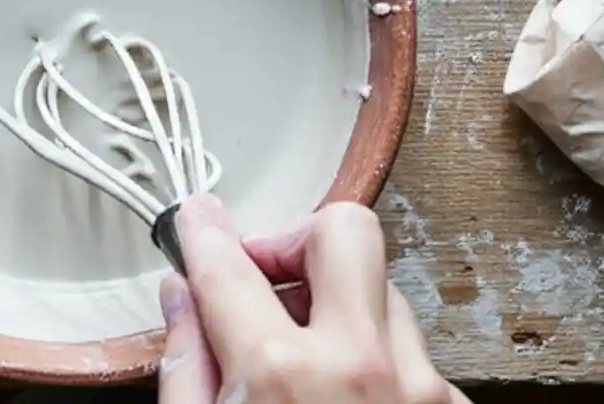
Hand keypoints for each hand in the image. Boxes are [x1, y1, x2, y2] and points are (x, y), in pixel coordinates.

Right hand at [158, 195, 471, 403]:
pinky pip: (411, 352)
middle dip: (299, 240)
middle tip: (271, 275)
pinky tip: (347, 399)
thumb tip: (183, 298)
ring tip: (308, 362)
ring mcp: (420, 388)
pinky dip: (375, 362)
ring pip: (381, 293)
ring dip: (339, 310)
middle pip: (344, 231)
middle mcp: (360, 367)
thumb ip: (185, 366)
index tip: (197, 218)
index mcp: (280, 376)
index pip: (229, 267)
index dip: (202, 232)